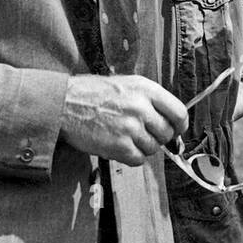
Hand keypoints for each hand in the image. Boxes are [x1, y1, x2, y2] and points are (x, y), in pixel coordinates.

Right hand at [59, 74, 187, 165]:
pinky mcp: (118, 145)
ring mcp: (130, 127)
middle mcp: (141, 107)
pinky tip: (119, 146)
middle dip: (157, 137)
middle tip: (141, 133)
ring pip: (153, 148)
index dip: (179, 125)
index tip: (176, 130)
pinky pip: (138, 159)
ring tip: (125, 137)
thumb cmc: (93, 93)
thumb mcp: (127, 84)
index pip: (179, 112)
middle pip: (167, 133)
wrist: (63, 104)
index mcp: (146, 89)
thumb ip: (150, 99)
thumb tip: (170, 119)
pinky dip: (131, 157)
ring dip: (142, 147)